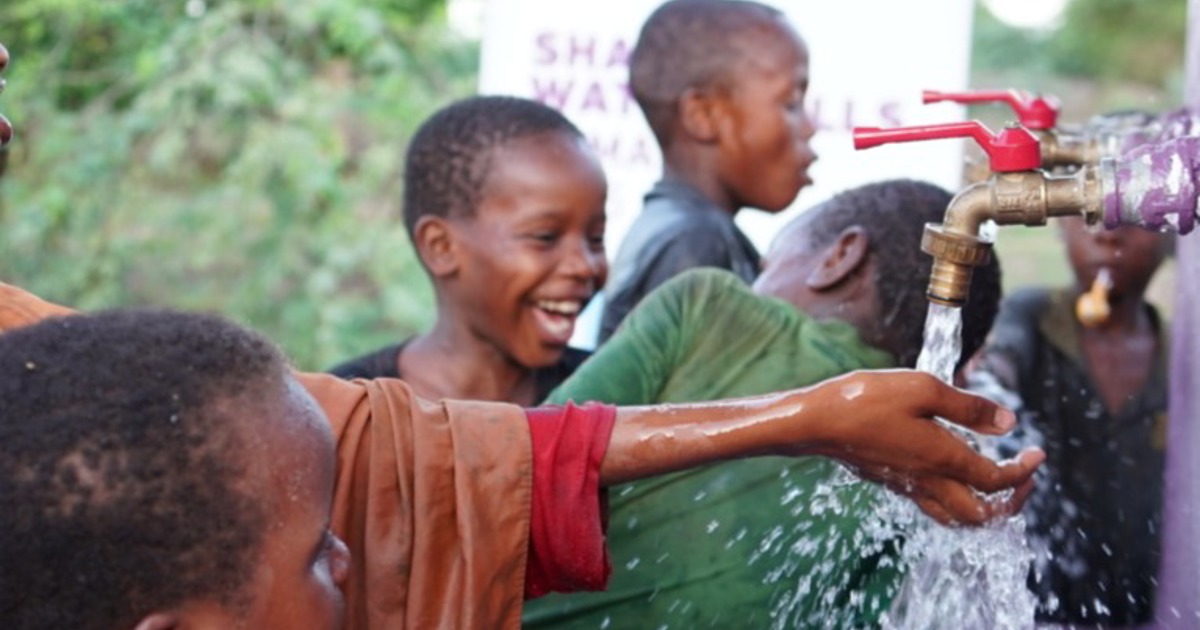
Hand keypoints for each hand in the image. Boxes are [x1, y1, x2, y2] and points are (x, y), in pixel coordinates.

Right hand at [804, 369, 1042, 526]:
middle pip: (980, 517)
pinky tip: (948, 470)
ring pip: (954, 518)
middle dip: (1010, 503)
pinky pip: (931, 504)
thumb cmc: (865, 400)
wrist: (816, 422)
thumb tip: (1009, 424)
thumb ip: (968, 407)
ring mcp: (907, 485)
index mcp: (943, 459)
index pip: (997, 480)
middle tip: (1021, 478)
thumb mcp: (923, 388)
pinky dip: (953, 497)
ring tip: (992, 484)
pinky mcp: (890, 481)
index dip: (1024, 471)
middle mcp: (928, 480)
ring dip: (982, 508)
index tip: (1037, 452)